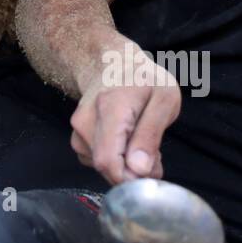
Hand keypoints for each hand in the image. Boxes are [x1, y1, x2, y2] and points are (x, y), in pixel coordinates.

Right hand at [70, 38, 180, 184]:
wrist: (111, 64)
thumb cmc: (142, 79)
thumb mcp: (164, 99)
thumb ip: (151, 135)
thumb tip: (139, 170)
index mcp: (109, 109)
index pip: (109, 161)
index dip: (131, 178)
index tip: (153, 170)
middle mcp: (85, 122)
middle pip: (107, 168)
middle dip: (134, 171)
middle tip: (154, 153)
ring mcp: (77, 131)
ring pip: (103, 168)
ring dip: (126, 166)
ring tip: (140, 141)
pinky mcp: (77, 139)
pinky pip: (98, 163)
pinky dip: (115, 161)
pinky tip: (125, 141)